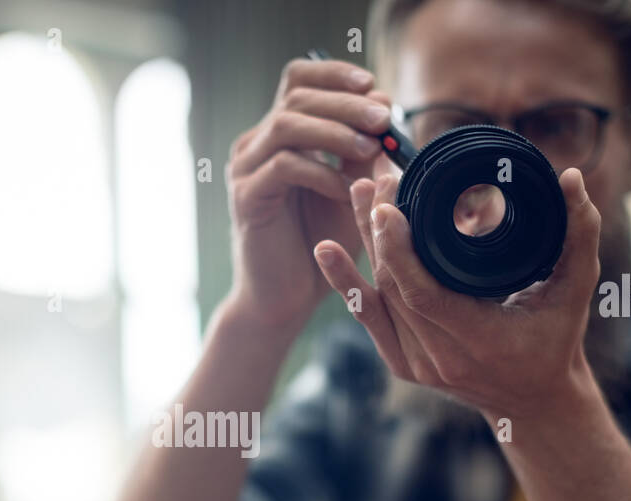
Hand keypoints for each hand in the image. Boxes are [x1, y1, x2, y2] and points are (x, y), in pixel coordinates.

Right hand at [225, 57, 392, 326]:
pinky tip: (346, 189)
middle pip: (296, 96)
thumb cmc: (321, 242)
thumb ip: (361, 150)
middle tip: (382, 117)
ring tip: (369, 149)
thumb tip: (383, 106)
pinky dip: (320, 172)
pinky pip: (283, 167)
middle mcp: (256, 144)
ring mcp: (246, 169)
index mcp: (279, 133)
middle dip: (345, 102)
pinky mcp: (246, 197)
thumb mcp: (350, 187)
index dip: (335, 74)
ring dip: (334, 132)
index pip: (299, 79)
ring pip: (287, 125)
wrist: (286, 296)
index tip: (374, 85)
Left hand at [312, 168, 602, 422]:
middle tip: (378, 178)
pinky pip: (369, 318)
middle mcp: (440, 358)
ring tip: (360, 192)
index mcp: (478, 340)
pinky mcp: (402, 364)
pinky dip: (347, 283)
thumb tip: (571, 177)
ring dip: (363, 244)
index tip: (389, 206)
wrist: (532, 401)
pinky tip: (327, 250)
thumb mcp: (576, 288)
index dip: (400, 251)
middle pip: (394, 288)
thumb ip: (579, 233)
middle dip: (380, 230)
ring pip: (377, 298)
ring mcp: (416, 365)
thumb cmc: (556, 340)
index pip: (425, 293)